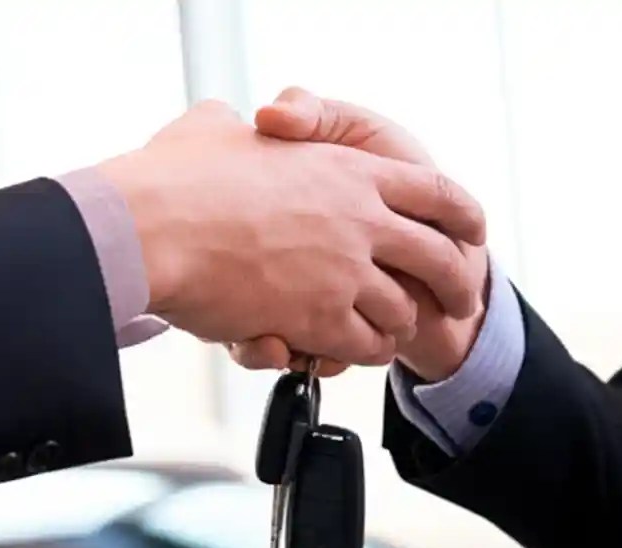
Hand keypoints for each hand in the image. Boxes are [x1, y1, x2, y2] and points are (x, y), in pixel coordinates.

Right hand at [98, 100, 484, 366]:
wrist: (148, 227)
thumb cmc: (175, 177)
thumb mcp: (220, 129)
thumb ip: (248, 130)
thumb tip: (249, 120)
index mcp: (349, 168)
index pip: (436, 191)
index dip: (463, 215)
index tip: (473, 233)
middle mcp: (361, 220)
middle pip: (440, 259)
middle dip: (453, 283)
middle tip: (453, 300)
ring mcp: (345, 272)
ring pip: (401, 311)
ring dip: (394, 324)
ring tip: (384, 332)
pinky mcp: (320, 318)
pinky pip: (363, 346)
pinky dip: (358, 354)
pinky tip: (342, 351)